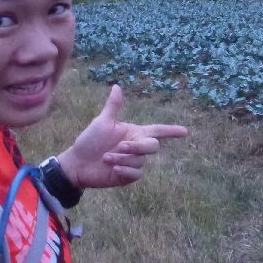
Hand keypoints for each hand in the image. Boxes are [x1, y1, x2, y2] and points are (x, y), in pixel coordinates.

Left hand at [56, 85, 188, 188]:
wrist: (77, 163)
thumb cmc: (89, 141)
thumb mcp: (102, 122)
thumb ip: (113, 106)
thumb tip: (117, 86)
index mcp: (134, 133)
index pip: (158, 131)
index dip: (171, 131)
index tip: (185, 132)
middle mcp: (136, 147)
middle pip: (152, 146)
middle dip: (138, 146)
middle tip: (120, 146)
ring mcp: (133, 162)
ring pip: (141, 160)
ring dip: (123, 158)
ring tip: (106, 158)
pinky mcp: (127, 176)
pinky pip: (136, 173)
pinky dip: (125, 170)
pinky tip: (113, 169)